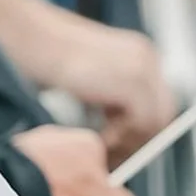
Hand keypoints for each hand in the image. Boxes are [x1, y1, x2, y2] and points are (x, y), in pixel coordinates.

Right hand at [31, 16, 175, 163]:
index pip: (156, 102)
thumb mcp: (88, 81)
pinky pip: (139, 123)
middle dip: (138, 140)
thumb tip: (122, 138)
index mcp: (138, 55)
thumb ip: (110, 101)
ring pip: (153, 122)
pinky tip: (95, 139)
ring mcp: (142, 67)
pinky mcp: (133, 81)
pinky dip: (117, 138)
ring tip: (97, 146)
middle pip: (162, 114)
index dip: (140, 130)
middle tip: (112, 157)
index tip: (120, 150)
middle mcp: (146, 57)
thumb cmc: (46, 59)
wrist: (32, 38)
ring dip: (125, 141)